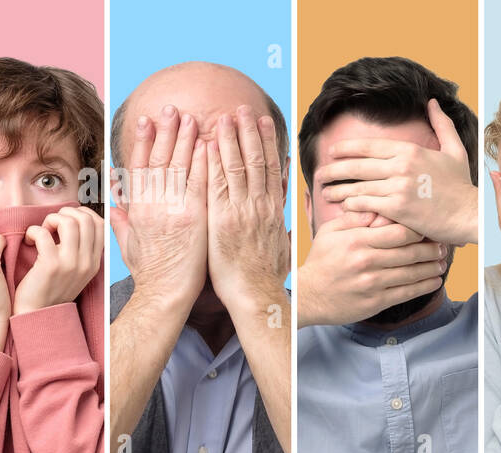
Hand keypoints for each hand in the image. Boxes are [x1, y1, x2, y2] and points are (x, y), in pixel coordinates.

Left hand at [14, 206, 102, 314]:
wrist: (37, 314)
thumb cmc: (51, 290)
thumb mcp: (76, 272)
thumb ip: (80, 251)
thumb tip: (75, 222)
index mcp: (94, 262)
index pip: (101, 225)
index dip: (83, 213)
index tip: (67, 219)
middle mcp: (86, 262)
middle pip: (86, 219)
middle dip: (65, 213)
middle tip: (52, 224)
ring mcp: (71, 263)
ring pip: (68, 222)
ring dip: (51, 219)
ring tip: (42, 231)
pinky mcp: (51, 265)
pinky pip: (43, 234)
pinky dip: (33, 231)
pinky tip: (30, 241)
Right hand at [113, 106, 207, 308]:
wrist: (166, 293)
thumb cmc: (151, 272)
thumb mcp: (129, 244)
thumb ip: (122, 221)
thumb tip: (112, 205)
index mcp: (137, 207)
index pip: (138, 166)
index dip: (142, 141)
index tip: (146, 120)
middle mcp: (152, 204)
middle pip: (157, 159)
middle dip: (164, 131)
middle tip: (170, 108)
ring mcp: (173, 208)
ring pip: (178, 165)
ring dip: (184, 139)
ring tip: (190, 117)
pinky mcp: (194, 216)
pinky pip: (199, 182)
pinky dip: (203, 161)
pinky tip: (208, 144)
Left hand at [206, 106, 289, 312]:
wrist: (255, 296)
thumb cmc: (266, 279)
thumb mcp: (283, 250)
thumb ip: (285, 230)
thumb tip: (291, 217)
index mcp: (273, 212)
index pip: (272, 170)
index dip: (269, 144)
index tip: (265, 123)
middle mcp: (260, 207)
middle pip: (257, 161)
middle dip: (251, 132)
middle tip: (245, 108)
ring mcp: (242, 211)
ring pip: (238, 166)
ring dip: (232, 138)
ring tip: (227, 115)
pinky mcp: (222, 219)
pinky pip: (217, 183)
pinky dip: (214, 160)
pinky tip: (209, 142)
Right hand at [298, 210, 445, 326]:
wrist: (308, 296)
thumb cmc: (322, 260)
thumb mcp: (331, 232)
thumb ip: (356, 218)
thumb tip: (379, 204)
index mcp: (357, 240)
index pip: (398, 231)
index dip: (418, 228)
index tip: (427, 227)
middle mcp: (366, 261)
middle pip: (410, 252)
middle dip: (431, 248)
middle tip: (443, 245)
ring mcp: (372, 283)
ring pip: (412, 273)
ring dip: (432, 267)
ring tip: (441, 262)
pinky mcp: (376, 301)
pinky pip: (407, 292)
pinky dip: (425, 286)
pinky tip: (434, 280)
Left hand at [320, 99, 476, 244]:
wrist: (470, 213)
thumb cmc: (461, 185)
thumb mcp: (454, 150)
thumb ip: (441, 125)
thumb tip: (432, 102)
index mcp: (410, 150)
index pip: (369, 146)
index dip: (346, 148)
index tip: (332, 152)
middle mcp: (401, 166)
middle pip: (357, 165)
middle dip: (334, 169)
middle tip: (319, 174)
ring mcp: (398, 187)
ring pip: (358, 187)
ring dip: (338, 190)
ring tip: (325, 193)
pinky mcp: (398, 209)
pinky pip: (367, 205)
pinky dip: (353, 206)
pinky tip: (344, 208)